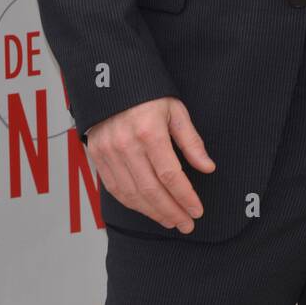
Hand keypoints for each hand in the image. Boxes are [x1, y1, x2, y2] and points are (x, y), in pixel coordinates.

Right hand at [85, 97, 215, 232]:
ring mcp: (108, 152)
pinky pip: (115, 189)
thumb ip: (191, 141)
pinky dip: (132, 203)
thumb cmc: (147, 93)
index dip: (185, 196)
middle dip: (172, 211)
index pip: (170, 175)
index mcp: (149, 131)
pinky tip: (147, 209)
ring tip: (170, 220)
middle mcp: (126, 145)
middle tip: (186, 224)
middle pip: (151, 190)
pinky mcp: (97, 156)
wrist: (112, 80)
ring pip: (132, 194)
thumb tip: (207, 167)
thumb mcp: (175, 110)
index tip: (197, 210)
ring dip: (153, 212)